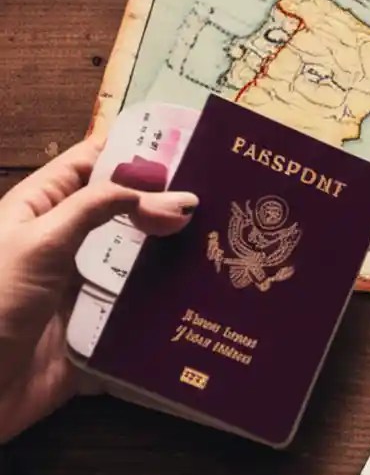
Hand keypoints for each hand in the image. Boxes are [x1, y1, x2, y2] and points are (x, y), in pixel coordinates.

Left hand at [0, 140, 196, 441]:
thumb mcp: (40, 242)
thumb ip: (102, 209)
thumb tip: (173, 198)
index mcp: (41, 212)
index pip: (91, 164)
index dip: (133, 150)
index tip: (188, 143)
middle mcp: (66, 246)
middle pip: (125, 214)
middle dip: (168, 207)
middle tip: (224, 199)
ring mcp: (84, 289)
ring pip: (140, 263)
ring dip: (176, 259)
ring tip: (226, 246)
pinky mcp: (101, 331)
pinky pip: (143, 314)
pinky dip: (171, 309)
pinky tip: (210, 299)